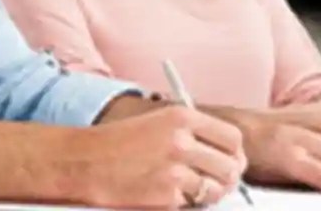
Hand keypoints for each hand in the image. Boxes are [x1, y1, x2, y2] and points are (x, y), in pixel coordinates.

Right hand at [65, 105, 245, 208]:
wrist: (86, 162)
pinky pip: (192, 205)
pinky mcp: (167, 196)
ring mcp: (176, 170)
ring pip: (215, 189)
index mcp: (183, 117)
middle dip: (228, 178)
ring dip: (208, 194)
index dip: (235, 154)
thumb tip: (227, 155)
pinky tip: (166, 194)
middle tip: (218, 182)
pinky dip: (184, 204)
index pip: (233, 138)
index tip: (232, 161)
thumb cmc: (120, 143)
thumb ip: (193, 133)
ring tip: (189, 189)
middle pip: (231, 166)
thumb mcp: (159, 122)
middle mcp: (183, 141)